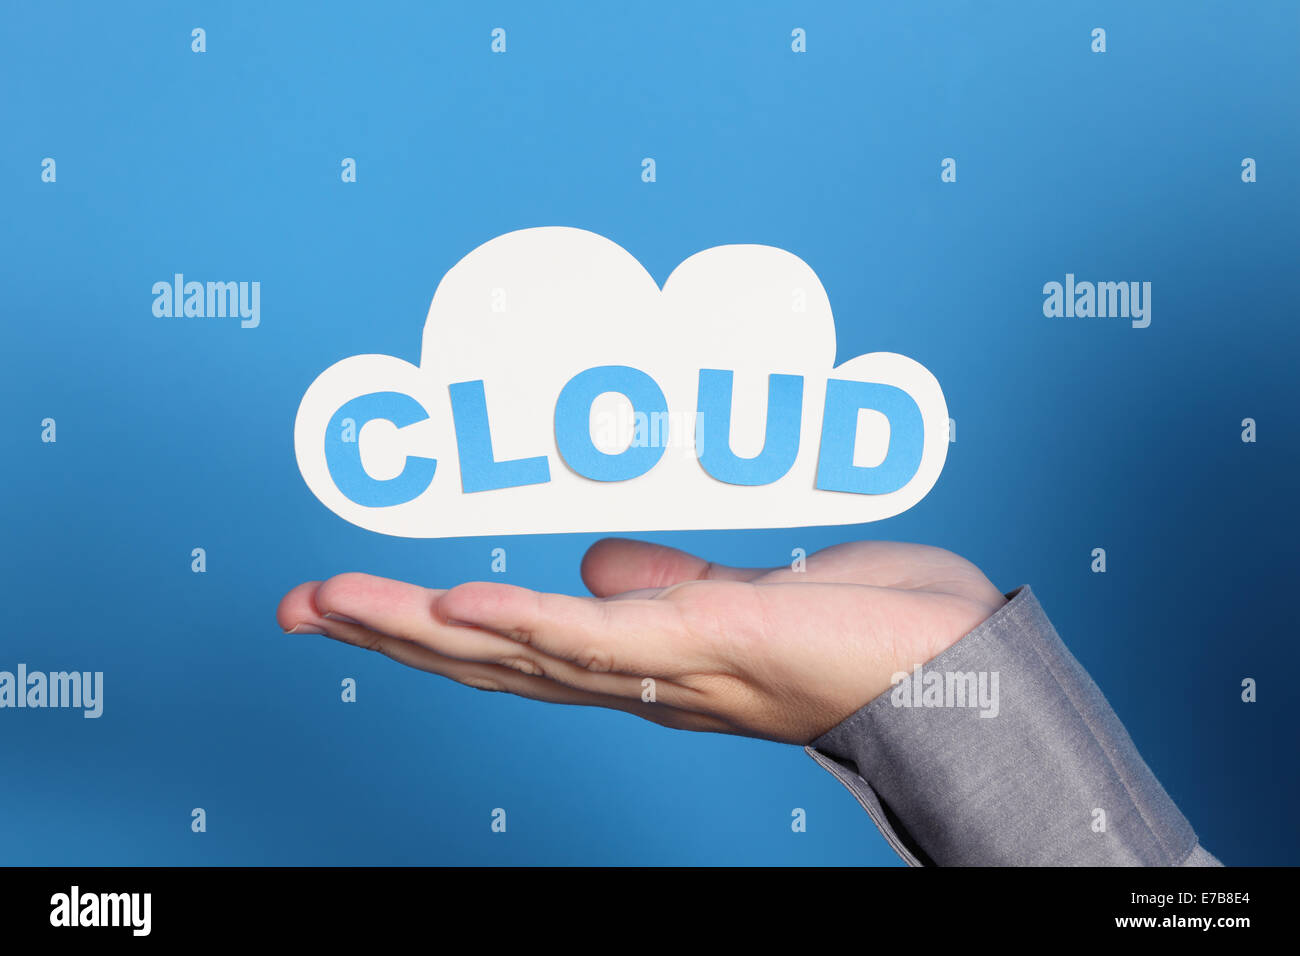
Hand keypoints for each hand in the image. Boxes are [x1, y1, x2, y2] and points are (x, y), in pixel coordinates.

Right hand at [276, 539, 1006, 744]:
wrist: (966, 672)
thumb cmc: (871, 629)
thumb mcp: (750, 594)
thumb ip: (670, 584)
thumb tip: (596, 565)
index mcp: (645, 662)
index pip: (517, 646)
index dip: (431, 628)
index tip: (357, 601)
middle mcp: (643, 678)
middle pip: (494, 659)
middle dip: (388, 632)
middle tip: (296, 605)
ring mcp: (675, 666)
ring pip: (525, 653)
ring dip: (422, 627)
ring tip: (332, 600)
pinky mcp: (719, 645)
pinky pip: (610, 643)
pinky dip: (533, 622)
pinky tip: (464, 604)